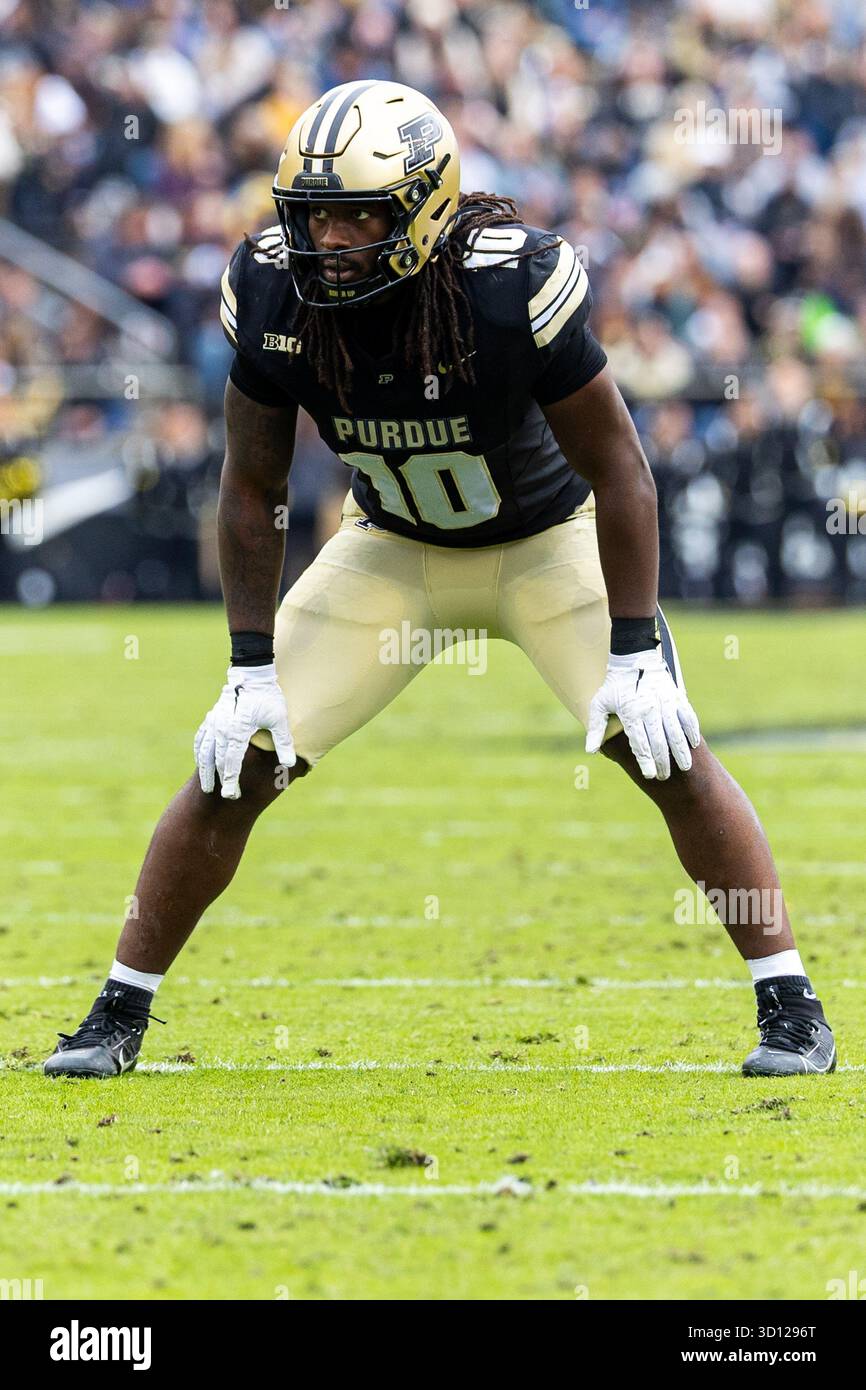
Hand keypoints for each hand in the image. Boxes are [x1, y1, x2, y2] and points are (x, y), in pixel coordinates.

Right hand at [194, 663, 294, 799]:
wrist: (253, 675)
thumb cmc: (269, 698)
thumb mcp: (279, 719)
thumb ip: (283, 742)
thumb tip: (290, 763)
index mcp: (238, 728)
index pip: (231, 760)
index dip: (231, 779)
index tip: (231, 794)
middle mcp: (222, 727)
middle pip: (216, 759)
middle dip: (218, 779)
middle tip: (225, 796)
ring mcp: (214, 722)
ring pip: (203, 751)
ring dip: (204, 770)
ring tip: (207, 787)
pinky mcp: (211, 718)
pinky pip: (200, 739)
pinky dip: (200, 753)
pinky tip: (202, 764)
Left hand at [585, 647, 699, 779]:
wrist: (633, 658)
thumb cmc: (614, 685)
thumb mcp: (599, 704)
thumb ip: (595, 728)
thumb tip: (591, 751)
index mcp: (631, 712)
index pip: (640, 743)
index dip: (645, 761)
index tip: (649, 775)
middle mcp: (650, 709)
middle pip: (659, 741)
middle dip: (663, 762)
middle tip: (664, 776)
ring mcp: (666, 703)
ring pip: (676, 732)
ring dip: (681, 751)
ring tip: (684, 767)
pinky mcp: (677, 697)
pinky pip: (688, 717)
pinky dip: (691, 731)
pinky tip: (693, 744)